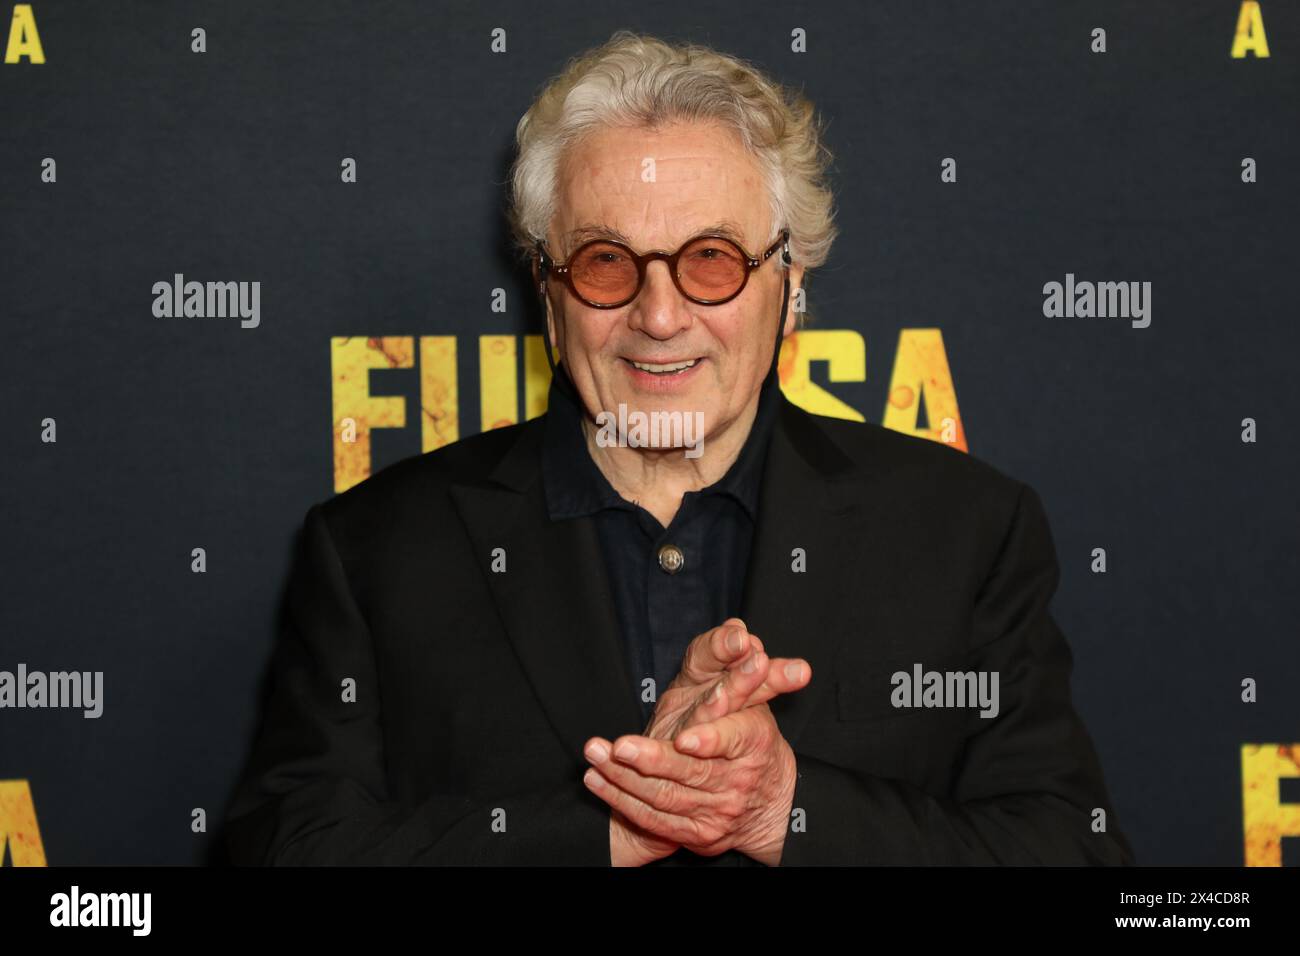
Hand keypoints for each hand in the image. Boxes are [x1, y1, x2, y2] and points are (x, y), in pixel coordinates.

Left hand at [595, 617, 810, 865]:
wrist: (769, 801)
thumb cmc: (749, 735)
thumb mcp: (748, 695)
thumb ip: (737, 664)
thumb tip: (740, 632)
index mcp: (755, 739)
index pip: (735, 737)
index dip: (711, 740)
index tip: (685, 739)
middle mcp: (739, 779)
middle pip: (692, 771)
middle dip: (654, 759)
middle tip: (620, 746)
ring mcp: (718, 809)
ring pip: (666, 795)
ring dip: (625, 777)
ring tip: (596, 753)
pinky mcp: (698, 833)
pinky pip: (655, 819)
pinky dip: (621, 800)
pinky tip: (596, 780)